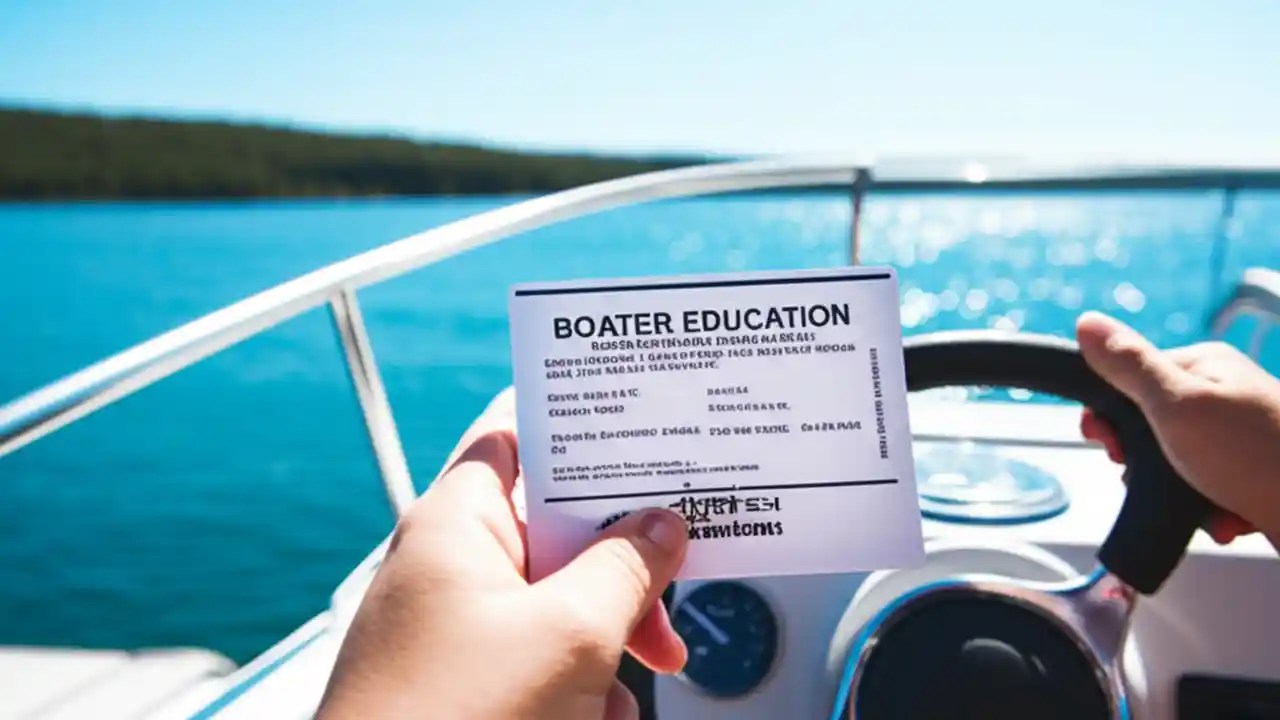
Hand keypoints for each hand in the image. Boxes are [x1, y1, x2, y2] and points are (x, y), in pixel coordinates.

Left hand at [317, 390, 689, 719]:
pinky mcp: (461, 684)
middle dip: (616, 568)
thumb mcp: (568, 636)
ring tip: (615, 692)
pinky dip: (573, 687)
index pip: (516, 435)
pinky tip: (589, 719)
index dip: (577, 428)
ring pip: (555, 604)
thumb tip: (662, 525)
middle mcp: (449, 567)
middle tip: (664, 592)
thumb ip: (625, 568)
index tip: (640, 428)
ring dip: (602, 643)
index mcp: (456, 524)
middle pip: (554, 530)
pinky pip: (536, 661)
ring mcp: (452, 629)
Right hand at [1076, 312, 1279, 546]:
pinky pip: (1206, 494)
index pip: (1130, 379)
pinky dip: (1208, 512)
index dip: (1111, 415)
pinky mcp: (1250, 478)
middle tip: (1155, 475)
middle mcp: (1222, 397)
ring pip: (1174, 466)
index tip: (1107, 443)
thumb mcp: (1177, 404)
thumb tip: (1086, 322)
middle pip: (1148, 427)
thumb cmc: (1257, 456)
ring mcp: (1238, 439)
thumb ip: (1129, 365)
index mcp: (1204, 367)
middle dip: (1144, 462)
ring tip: (1201, 504)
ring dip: (1177, 493)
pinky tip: (1224, 519)